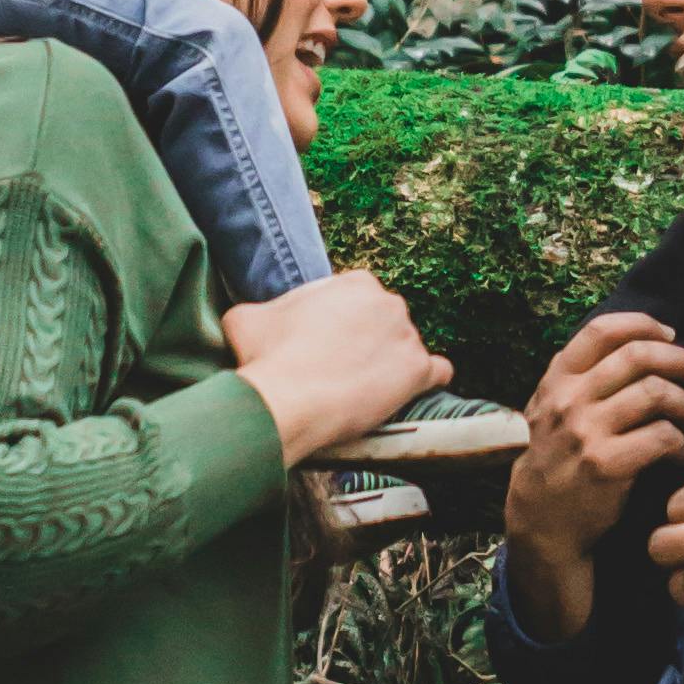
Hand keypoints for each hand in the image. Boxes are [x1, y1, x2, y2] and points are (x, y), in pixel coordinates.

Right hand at [224, 271, 450, 465]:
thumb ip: (262, 309)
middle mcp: (388, 302)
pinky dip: (427, 382)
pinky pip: (437, 373)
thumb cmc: (267, 357)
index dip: (340, 324)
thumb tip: (254, 317)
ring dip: (391, 364)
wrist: (287, 400)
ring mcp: (408, 336)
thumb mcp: (247, 317)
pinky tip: (409, 393)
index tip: (326, 344)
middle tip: (341, 369)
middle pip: (385, 322)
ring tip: (365, 389)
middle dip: (368, 342)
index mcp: (355, 283)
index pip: (358, 301)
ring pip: (407, 347)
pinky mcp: (419, 372)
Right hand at [501, 311, 683, 640]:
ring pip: (656, 393)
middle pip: (638, 356)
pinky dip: (682, 444)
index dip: (643, 325)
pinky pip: (663, 437)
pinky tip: (682, 455)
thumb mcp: (548, 412)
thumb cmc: (553, 464)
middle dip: (680, 360)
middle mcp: (569, 400)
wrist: (539, 525)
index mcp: (556, 381)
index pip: (602, 331)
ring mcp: (587, 432)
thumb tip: (631, 347)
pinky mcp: (608, 465)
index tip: (670, 336)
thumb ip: (577, 380)